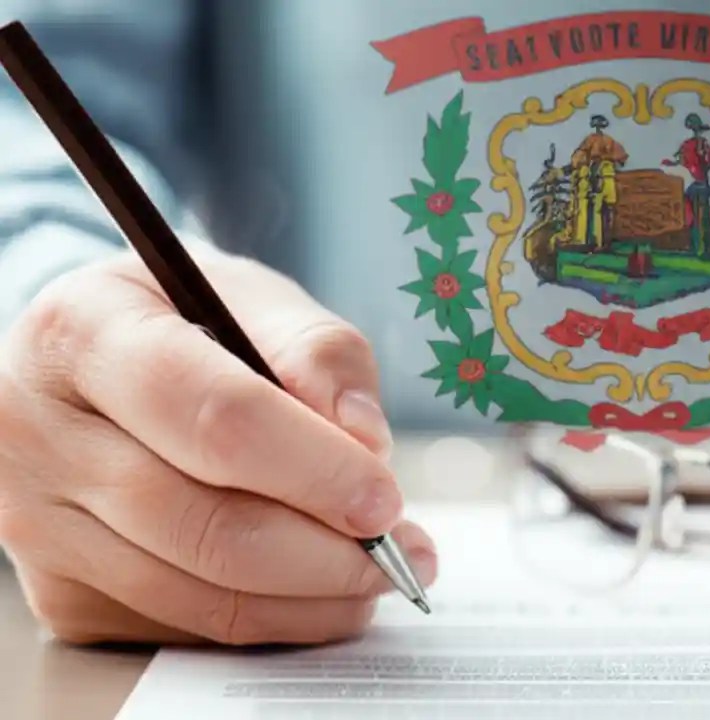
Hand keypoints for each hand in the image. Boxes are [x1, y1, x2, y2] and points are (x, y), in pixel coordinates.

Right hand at [0, 249, 436, 644]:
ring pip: (199, 594)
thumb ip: (319, 352)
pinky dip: (272, 618)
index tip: (386, 499)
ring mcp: (39, 524)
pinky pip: (187, 626)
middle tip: (402, 553)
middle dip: (327, 553)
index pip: (216, 418)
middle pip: (206, 525)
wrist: (82, 367)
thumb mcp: (251, 298)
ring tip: (378, 571)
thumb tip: (367, 443)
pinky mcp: (61, 591)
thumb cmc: (182, 324)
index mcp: (86, 335)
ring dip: (312, 597)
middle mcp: (39, 434)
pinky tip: (316, 587)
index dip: (315, 468)